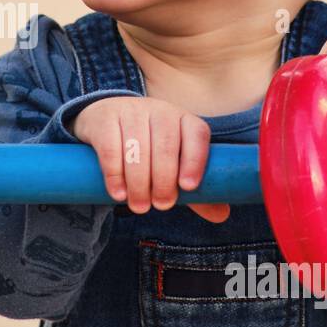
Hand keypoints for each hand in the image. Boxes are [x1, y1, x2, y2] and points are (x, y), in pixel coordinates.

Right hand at [71, 96, 230, 222]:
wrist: (105, 119)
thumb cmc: (147, 146)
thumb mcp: (172, 162)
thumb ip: (194, 190)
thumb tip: (221, 215)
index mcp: (183, 120)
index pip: (197, 134)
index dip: (195, 160)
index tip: (188, 187)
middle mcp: (160, 111)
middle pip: (166, 146)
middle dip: (163, 180)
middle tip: (160, 205)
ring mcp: (131, 111)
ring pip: (137, 148)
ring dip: (138, 182)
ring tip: (139, 206)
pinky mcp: (105, 118)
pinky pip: (111, 147)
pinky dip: (114, 173)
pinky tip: (118, 192)